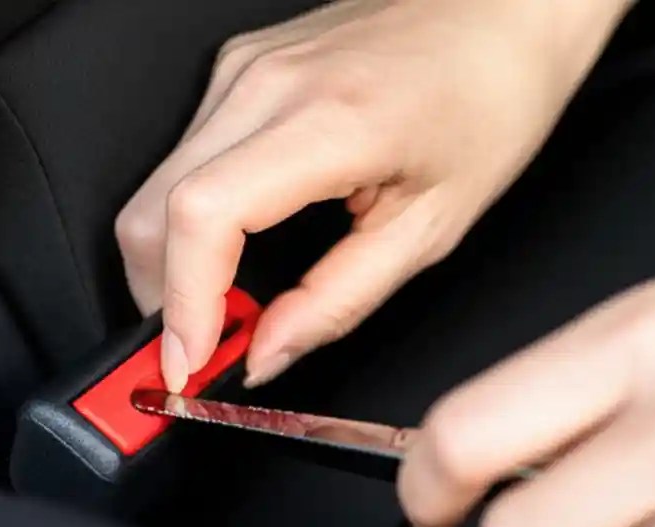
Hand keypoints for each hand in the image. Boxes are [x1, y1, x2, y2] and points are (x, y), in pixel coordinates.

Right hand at [115, 0, 634, 390]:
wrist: (504, 10)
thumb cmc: (491, 97)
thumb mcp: (434, 227)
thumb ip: (339, 301)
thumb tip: (265, 353)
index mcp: (328, 122)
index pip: (202, 218)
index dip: (181, 306)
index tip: (190, 364)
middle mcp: (265, 85)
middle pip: (150, 213)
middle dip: (161, 300)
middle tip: (206, 350)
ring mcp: (241, 70)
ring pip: (154, 190)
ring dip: (173, 265)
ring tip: (229, 305)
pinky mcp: (237, 69)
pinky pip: (179, 161)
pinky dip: (190, 223)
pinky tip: (235, 250)